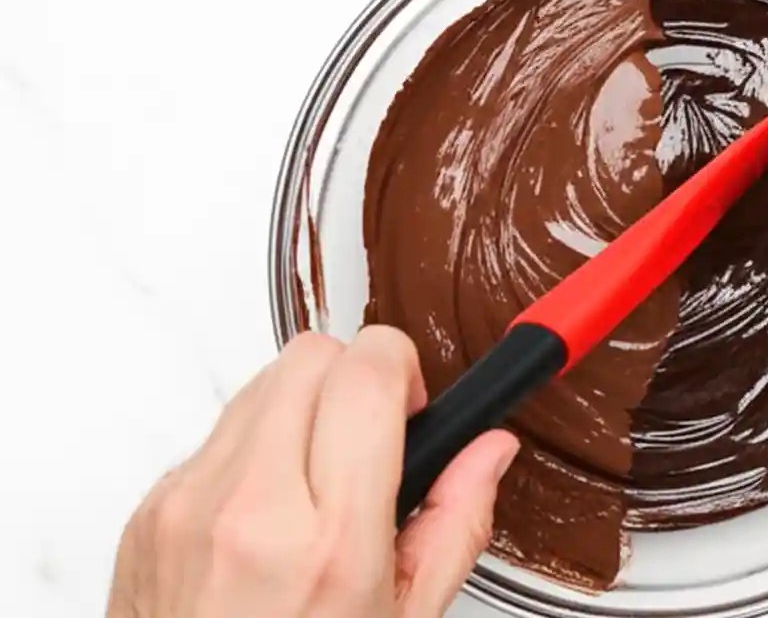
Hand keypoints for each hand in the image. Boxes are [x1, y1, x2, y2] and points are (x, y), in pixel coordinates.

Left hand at [107, 327, 519, 617]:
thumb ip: (456, 525)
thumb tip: (488, 449)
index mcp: (330, 543)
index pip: (367, 374)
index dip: (401, 370)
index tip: (412, 404)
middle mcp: (251, 509)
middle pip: (312, 355)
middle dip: (355, 378)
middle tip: (372, 436)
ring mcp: (189, 503)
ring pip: (262, 382)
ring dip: (304, 407)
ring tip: (321, 477)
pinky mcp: (149, 508)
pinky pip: (219, 433)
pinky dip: (256, 448)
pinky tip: (271, 510)